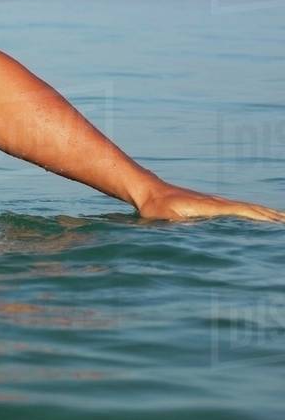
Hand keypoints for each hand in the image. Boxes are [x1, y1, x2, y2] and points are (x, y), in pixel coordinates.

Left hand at [137, 182, 284, 222]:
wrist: (148, 191)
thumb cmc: (155, 208)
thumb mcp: (165, 219)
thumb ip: (179, 224)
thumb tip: (194, 228)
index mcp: (210, 207)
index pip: (243, 212)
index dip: (261, 218)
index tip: (279, 223)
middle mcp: (217, 202)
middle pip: (251, 209)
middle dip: (271, 216)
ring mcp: (216, 202)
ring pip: (247, 208)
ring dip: (266, 214)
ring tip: (282, 220)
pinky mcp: (212, 204)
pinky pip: (239, 208)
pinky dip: (254, 212)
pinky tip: (259, 216)